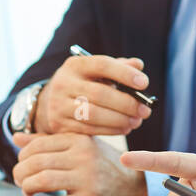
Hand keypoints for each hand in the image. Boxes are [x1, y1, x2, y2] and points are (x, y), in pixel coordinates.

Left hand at [11, 133, 145, 195]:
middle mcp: (83, 156)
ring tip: (28, 190)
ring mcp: (87, 178)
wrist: (133, 187)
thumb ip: (47, 141)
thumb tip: (16, 137)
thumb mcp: (79, 146)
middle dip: (20, 172)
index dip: (23, 155)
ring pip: (43, 180)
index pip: (39, 144)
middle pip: (37, 162)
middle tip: (19, 179)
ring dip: (28, 186)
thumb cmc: (102, 164)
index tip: (22, 163)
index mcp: (80, 140)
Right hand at [33, 54, 151, 135]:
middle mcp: (64, 83)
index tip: (144, 83)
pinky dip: (111, 130)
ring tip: (137, 121)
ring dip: (120, 120)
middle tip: (145, 110)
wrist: (50, 102)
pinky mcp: (60, 125)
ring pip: (94, 115)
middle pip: (100, 94)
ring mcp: (59, 105)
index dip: (124, 74)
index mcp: (75, 65)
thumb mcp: (96, 71)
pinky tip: (124, 128)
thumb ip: (118, 67)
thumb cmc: (83, 83)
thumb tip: (138, 65)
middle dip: (127, 103)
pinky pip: (89, 129)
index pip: (102, 65)